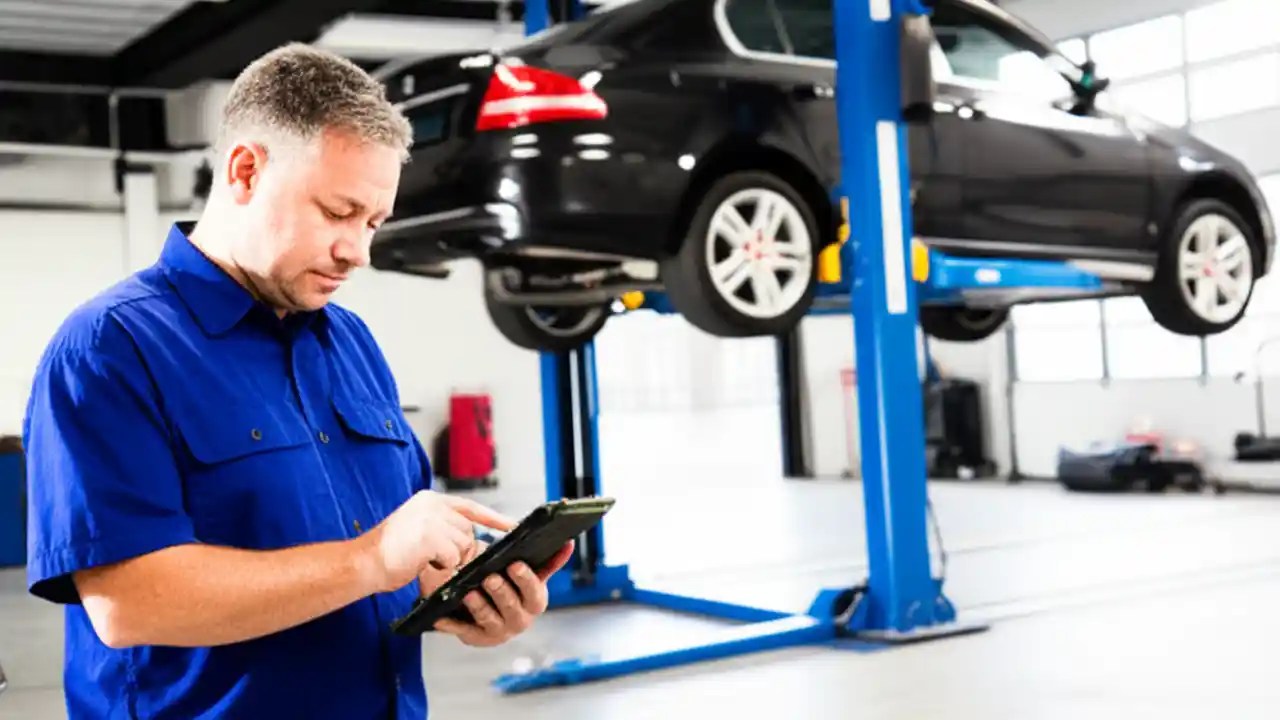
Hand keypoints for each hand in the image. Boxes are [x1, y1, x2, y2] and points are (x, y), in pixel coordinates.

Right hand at [359, 491, 515, 593]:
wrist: (363, 563)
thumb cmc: (389, 554)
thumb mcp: (419, 532)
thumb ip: (444, 532)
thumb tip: (473, 545)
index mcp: (429, 500)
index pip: (470, 507)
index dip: (493, 518)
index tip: (512, 526)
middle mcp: (432, 505)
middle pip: (469, 530)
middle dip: (463, 550)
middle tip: (439, 560)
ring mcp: (432, 519)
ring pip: (463, 545)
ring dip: (450, 560)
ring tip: (425, 560)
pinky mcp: (431, 536)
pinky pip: (452, 557)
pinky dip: (441, 566)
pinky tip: (422, 564)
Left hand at [433, 541, 573, 647]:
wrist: (491, 615)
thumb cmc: (512, 589)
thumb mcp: (530, 576)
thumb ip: (548, 562)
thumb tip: (568, 543)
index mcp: (535, 602)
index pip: (534, 592)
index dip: (526, 579)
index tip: (515, 564)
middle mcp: (520, 620)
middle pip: (512, 607)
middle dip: (501, 591)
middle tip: (490, 577)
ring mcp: (498, 631)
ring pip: (489, 620)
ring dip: (479, 607)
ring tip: (468, 593)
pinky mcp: (476, 638)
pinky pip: (463, 631)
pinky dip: (452, 624)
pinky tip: (441, 616)